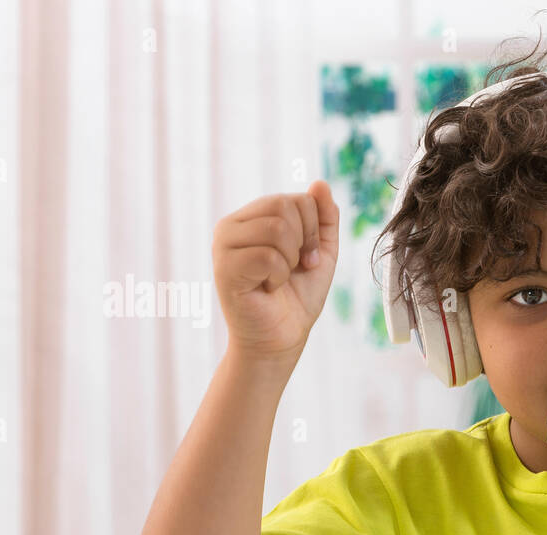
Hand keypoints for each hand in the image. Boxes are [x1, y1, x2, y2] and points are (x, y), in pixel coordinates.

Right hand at [212, 180, 339, 366]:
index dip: (314, 230)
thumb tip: (320, 184)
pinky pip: (267, 256)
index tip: (307, 258)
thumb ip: (323, 219)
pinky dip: (278, 276)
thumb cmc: (298, 297)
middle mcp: (233, 225)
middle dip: (304, 242)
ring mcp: (223, 244)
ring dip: (289, 261)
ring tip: (277, 278)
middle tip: (294, 268)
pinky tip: (266, 288)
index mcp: (253, 216)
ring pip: (276, 228)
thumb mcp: (321, 253)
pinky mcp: (223, 267)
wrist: (282, 337)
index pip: (295, 199)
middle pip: (285, 207)